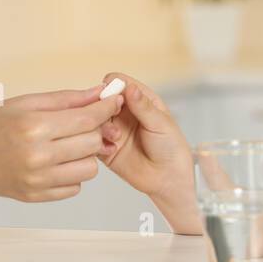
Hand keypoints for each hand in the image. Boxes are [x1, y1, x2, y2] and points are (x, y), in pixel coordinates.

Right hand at [0, 86, 123, 201]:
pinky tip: (55, 161)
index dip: (106, 108)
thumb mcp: (23, 102)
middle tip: (83, 122)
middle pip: (92, 143)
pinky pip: (73, 188)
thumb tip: (99, 93)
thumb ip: (65, 99)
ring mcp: (36, 181)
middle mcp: (37, 157)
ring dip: (85, 155)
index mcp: (33, 127)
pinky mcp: (34, 197)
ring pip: (89, 170)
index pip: (87, 119)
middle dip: (94, 130)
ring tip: (67, 144)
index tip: (114, 100)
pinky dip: (71, 174)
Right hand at [96, 73, 191, 200]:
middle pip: (102, 99)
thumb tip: (130, 87)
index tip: (112, 96)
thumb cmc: (171, 148)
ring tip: (114, 136)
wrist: (168, 178)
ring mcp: (113, 129)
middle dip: (101, 105)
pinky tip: (108, 147)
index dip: (112, 86)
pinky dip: (94, 141)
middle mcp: (124, 113)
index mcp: (139, 100)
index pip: (119, 83)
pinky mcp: (105, 147)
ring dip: (99, 124)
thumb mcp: (160, 123)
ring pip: (94, 118)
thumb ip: (143, 106)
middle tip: (108, 115)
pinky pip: (91, 139)